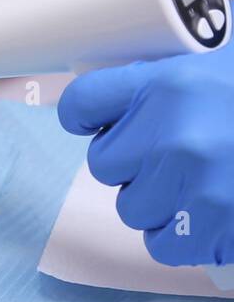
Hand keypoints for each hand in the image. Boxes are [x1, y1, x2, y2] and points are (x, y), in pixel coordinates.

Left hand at [58, 42, 233, 266]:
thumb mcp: (227, 56)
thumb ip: (177, 73)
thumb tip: (131, 75)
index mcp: (171, 82)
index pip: (82, 102)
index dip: (86, 115)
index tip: (93, 121)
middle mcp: (174, 134)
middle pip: (103, 164)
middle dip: (134, 163)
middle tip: (174, 154)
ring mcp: (196, 186)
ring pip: (133, 209)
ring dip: (159, 203)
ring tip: (202, 184)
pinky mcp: (218, 228)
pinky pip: (164, 245)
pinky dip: (183, 238)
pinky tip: (212, 217)